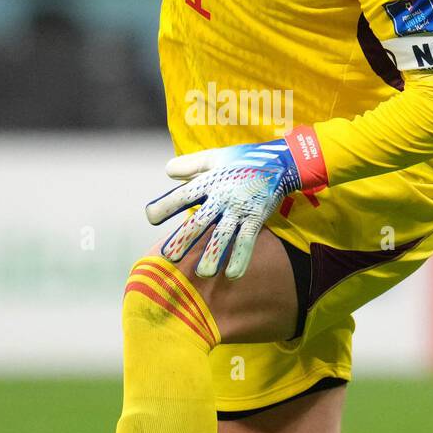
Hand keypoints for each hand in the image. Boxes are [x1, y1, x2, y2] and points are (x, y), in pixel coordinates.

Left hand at [145, 128, 326, 279]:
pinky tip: (231, 275)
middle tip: (170, 256)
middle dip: (184, 239)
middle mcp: (223, 196)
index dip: (166, 205)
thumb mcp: (215, 157)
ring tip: (202, 274)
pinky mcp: (257, 218)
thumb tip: (167, 172)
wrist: (280, 162)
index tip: (151, 217)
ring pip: (223, 236)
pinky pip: (247, 241)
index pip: (183, 194)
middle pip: (200, 220)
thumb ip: (190, 165)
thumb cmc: (242, 160)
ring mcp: (240, 209)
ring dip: (212, 256)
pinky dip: (240, 258)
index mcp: (209, 180)